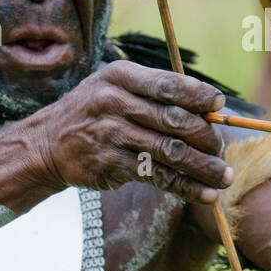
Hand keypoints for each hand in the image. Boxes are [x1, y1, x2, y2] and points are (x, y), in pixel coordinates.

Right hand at [29, 61, 232, 203]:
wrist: (47, 143)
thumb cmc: (95, 110)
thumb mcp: (116, 86)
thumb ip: (156, 93)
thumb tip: (210, 108)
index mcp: (120, 76)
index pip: (167, 84)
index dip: (198, 95)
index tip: (220, 104)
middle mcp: (114, 103)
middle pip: (173, 120)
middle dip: (205, 136)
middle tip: (221, 148)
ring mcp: (111, 135)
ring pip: (169, 151)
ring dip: (202, 166)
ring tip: (223, 176)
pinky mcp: (111, 165)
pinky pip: (157, 177)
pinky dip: (185, 187)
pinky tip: (205, 194)